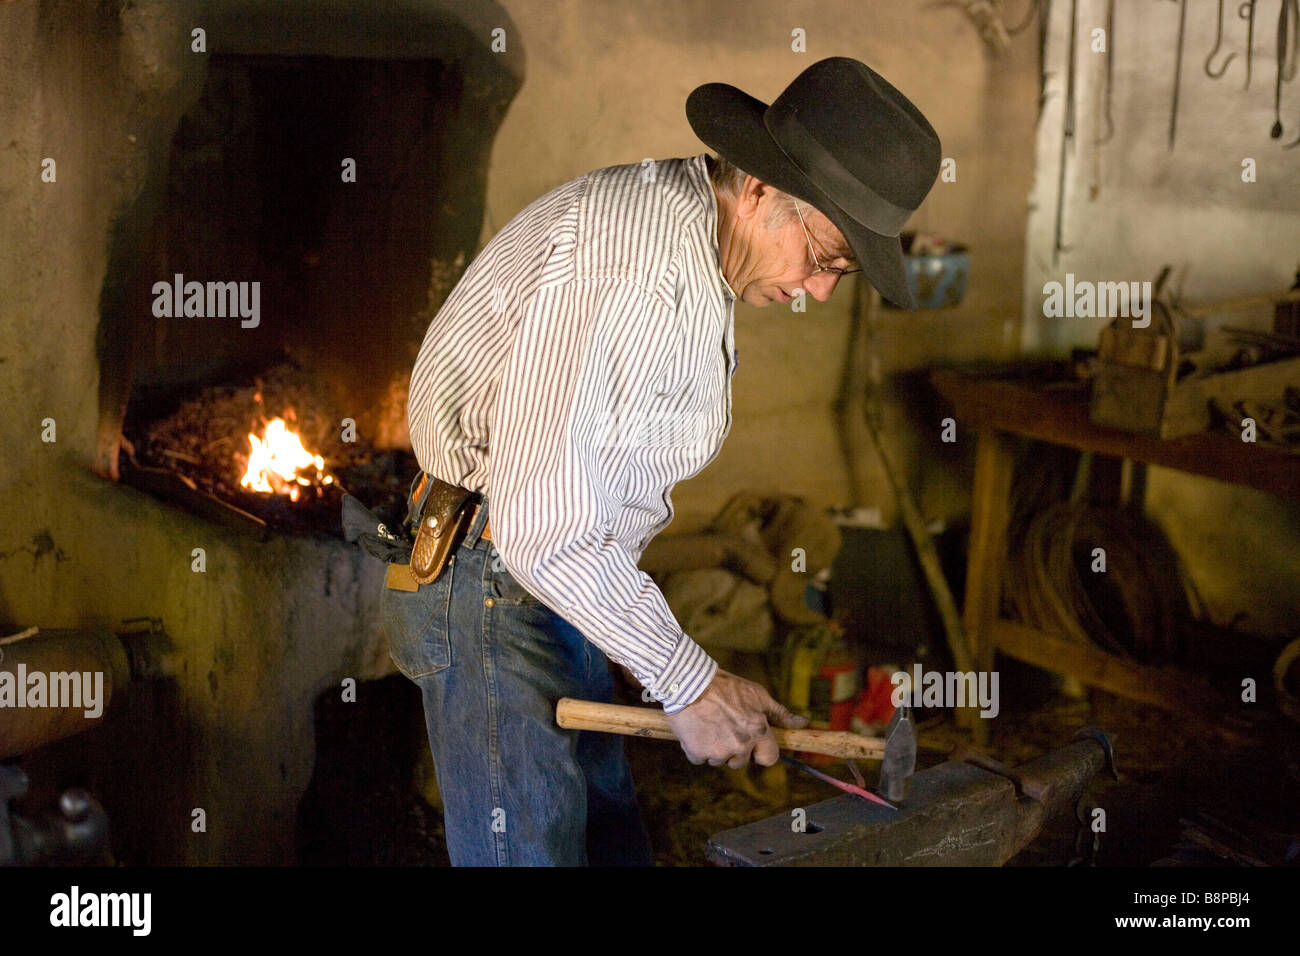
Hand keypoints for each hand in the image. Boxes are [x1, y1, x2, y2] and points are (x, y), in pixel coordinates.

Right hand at [665, 670, 807, 768]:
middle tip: (724, 726)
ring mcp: (718, 751)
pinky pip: (700, 758)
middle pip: (741, 762)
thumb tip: (803, 722)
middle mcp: (741, 745)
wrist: (689, 682)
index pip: (769, 758)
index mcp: (758, 731)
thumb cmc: (725, 686)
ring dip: (715, 748)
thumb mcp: (757, 695)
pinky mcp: (698, 753)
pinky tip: (695, 729)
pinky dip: (696, 748)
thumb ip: (780, 713)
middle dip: (734, 749)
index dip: (761, 752)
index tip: (753, 744)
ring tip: (709, 724)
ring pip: (720, 760)